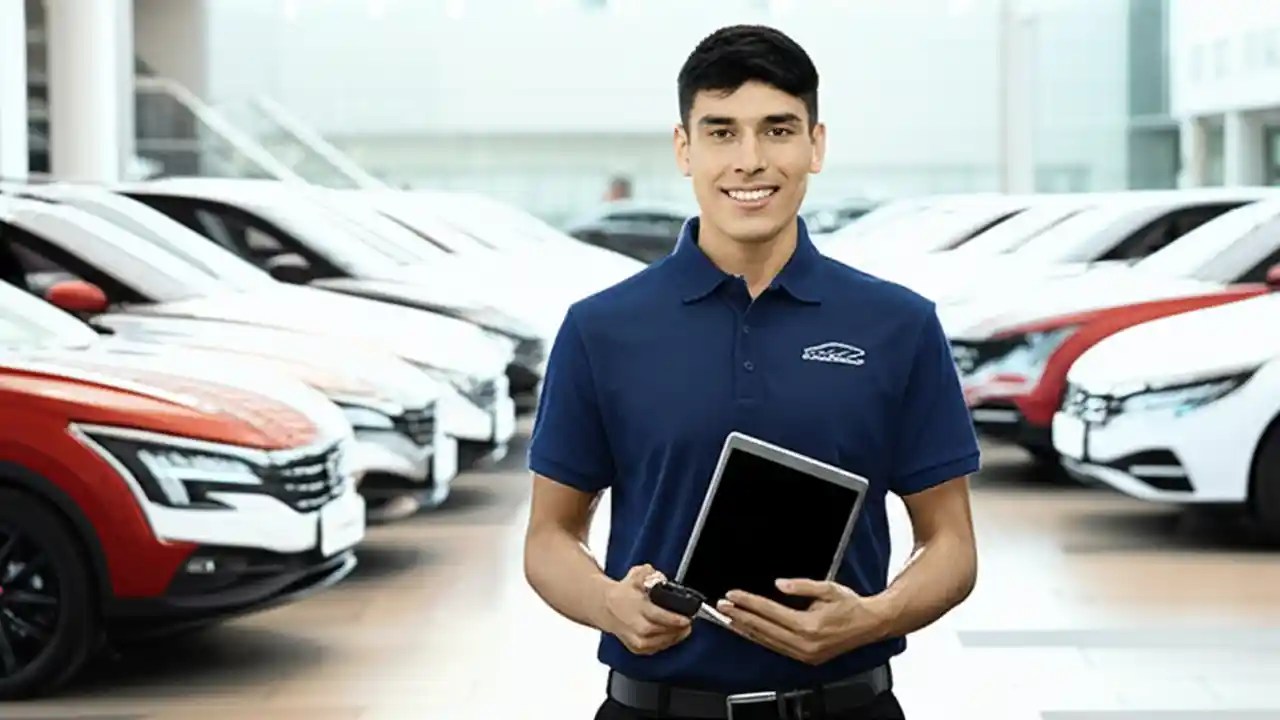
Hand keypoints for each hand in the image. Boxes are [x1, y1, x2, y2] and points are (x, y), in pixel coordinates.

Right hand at [600, 565, 692, 655]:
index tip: (687, 618)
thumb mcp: (636, 576)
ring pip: (657, 644)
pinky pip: (654, 649)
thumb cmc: (623, 593)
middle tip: (688, 623)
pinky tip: (672, 637)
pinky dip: (665, 644)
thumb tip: (659, 577)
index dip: (674, 618)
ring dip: (673, 638)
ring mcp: (633, 638)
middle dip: (677, 629)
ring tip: (684, 630)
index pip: (657, 615)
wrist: (606, 607)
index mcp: (635, 606)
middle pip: (659, 631)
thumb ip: (650, 574)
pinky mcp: (635, 647)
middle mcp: (633, 624)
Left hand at [715, 579, 887, 665]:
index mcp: (809, 626)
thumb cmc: (851, 605)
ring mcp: (804, 654)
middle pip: (763, 629)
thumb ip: (801, 585)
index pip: (769, 612)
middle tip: (721, 606)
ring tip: (728, 618)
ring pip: (766, 641)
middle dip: (739, 616)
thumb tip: (779, 584)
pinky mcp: (805, 658)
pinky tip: (748, 631)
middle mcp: (804, 644)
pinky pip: (775, 647)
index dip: (748, 602)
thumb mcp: (828, 588)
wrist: (870, 625)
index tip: (732, 595)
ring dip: (745, 629)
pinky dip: (759, 638)